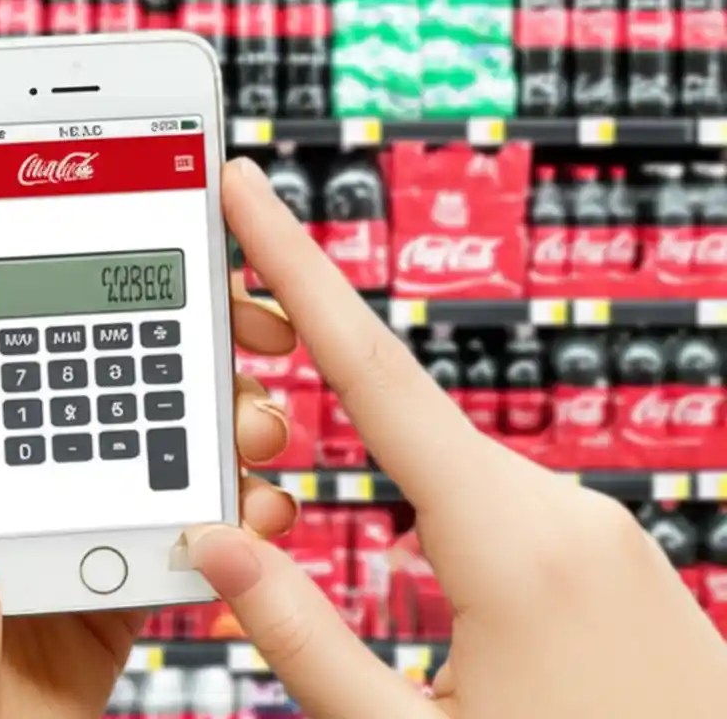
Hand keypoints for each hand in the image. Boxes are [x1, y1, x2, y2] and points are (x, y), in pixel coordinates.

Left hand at [0, 226, 302, 717]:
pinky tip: (256, 515)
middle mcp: (20, 481)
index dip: (110, 287)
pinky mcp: (116, 595)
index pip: (40, 334)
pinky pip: (188, 540)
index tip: (183, 256)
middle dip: (195, 361)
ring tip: (260, 438)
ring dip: (226, 440)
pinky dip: (233, 523)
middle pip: (121, 389)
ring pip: (166, 459)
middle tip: (254, 348)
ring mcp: (73, 537)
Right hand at [183, 157, 726, 717]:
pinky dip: (440, 514)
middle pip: (402, 422)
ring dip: (382, 486)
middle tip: (248, 442)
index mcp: (509, 543)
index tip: (251, 194)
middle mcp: (564, 509)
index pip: (369, 370)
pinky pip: (501, 504)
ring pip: (450, 469)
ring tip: (362, 566)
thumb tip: (218, 543)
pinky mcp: (614, 554)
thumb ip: (301, 637)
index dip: (294, 268)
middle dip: (315, 408)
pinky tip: (441, 591)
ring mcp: (601, 528)